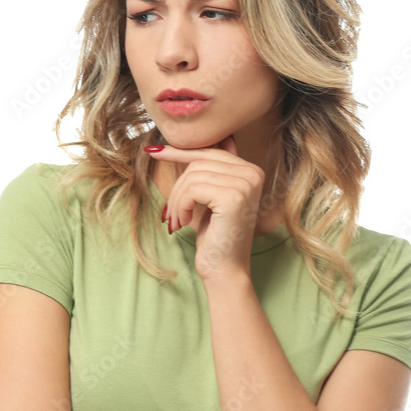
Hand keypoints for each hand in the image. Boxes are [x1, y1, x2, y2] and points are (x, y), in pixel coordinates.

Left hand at [145, 135, 263, 282]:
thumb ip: (214, 170)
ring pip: (192, 176)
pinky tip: (185, 223)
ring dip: (177, 200)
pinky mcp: (233, 197)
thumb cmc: (216, 237)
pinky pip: (192, 189)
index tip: (155, 152)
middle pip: (199, 163)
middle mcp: (254, 173)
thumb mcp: (212, 198)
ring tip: (178, 220)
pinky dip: (180, 206)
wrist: (225, 270)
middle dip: (178, 187)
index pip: (210, 152)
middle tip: (172, 214)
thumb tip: (215, 139)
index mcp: (252, 170)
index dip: (181, 153)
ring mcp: (246, 184)